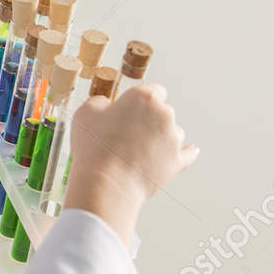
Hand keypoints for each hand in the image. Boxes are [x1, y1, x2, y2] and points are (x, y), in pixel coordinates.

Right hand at [64, 82, 197, 248]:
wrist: (106, 184)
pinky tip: (189, 152)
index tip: (130, 109)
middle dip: (148, 120)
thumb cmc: (94, 147)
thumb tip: (107, 105)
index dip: (140, 100)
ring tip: (136, 152)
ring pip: (172, 133)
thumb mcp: (85, 113)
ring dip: (159, 138)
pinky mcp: (177, 162)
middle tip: (126, 134)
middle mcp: (164, 114)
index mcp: (144, 97)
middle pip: (162, 111)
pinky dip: (185, 153)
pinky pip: (187, 155)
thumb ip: (100, 102)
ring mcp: (173, 139)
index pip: (153, 90)